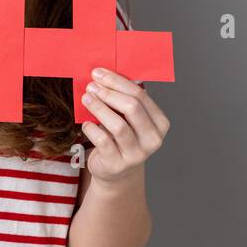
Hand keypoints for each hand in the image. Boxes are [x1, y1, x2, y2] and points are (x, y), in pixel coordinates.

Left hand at [79, 67, 169, 184]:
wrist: (116, 172)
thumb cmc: (121, 138)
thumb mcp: (128, 119)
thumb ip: (124, 99)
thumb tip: (104, 75)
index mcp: (160, 123)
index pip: (140, 96)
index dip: (117, 82)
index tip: (99, 74)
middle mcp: (153, 139)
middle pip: (132, 108)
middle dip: (108, 93)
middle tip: (92, 86)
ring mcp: (137, 154)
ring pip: (118, 125)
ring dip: (99, 108)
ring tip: (86, 98)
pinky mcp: (118, 164)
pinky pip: (103, 141)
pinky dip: (92, 129)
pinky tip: (87, 123)